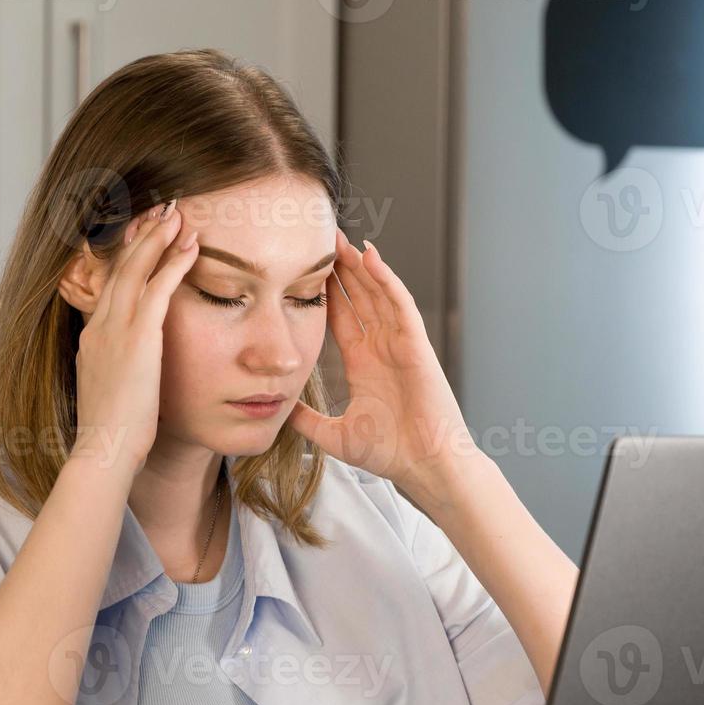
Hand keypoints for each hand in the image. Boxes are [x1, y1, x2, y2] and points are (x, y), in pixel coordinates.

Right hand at [70, 200, 200, 476]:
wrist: (104, 451)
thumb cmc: (114, 433)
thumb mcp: (111, 391)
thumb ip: (119, 369)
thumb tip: (131, 367)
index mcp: (92, 338)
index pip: (110, 284)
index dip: (126, 256)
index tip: (141, 235)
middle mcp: (100, 326)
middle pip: (119, 266)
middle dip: (140, 235)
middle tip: (160, 209)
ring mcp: (115, 330)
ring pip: (136, 269)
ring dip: (157, 237)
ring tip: (177, 213)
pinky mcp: (137, 339)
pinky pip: (158, 289)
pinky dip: (174, 263)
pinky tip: (191, 245)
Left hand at [287, 230, 478, 498]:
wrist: (425, 465)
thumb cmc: (390, 453)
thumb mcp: (334, 435)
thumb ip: (306, 420)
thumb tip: (277, 410)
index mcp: (363, 364)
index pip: (340, 317)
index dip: (324, 293)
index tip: (303, 269)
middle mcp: (381, 347)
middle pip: (358, 297)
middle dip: (341, 268)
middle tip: (320, 238)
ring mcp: (400, 343)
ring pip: (377, 293)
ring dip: (361, 265)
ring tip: (341, 239)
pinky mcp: (416, 344)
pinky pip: (399, 304)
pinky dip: (386, 278)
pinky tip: (371, 256)